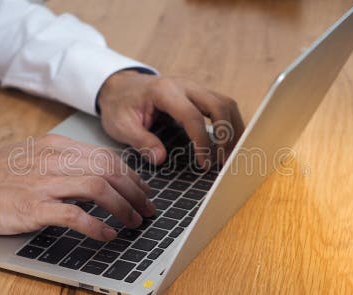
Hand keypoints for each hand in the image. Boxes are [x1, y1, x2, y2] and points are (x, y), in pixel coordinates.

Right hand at [0, 134, 155, 240]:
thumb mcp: (30, 157)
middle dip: (135, 192)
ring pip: (98, 187)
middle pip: (109, 169)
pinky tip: (108, 234)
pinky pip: (75, 215)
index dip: (130, 176)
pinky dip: (98, 226)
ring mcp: (42, 182)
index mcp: (54, 145)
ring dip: (123, 207)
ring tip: (133, 222)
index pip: (105, 156)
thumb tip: (96, 178)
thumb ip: (61, 163)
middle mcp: (52, 159)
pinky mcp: (32, 207)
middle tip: (146, 209)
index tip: (142, 191)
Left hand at [97, 70, 244, 167]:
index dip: (203, 142)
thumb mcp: (121, 126)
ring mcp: (194, 88)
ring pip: (226, 103)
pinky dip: (230, 124)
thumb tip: (160, 158)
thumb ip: (141, 141)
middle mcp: (184, 85)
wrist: (119, 86)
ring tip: (231, 154)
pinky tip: (228, 143)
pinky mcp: (198, 94)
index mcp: (164, 92)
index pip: (193, 116)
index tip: (205, 163)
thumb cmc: (120, 105)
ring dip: (234, 129)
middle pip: (219, 105)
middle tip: (224, 161)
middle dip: (227, 134)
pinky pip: (222, 105)